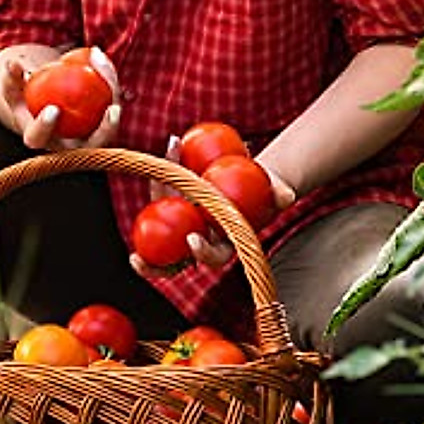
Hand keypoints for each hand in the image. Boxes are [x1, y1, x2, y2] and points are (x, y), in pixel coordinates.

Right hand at [0, 46, 122, 151]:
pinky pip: (111, 110)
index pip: (39, 138)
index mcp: (39, 139)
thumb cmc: (25, 95)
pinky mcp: (102, 128)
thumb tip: (13, 65)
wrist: (43, 103)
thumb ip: (11, 77)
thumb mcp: (14, 87)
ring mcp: (87, 141)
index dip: (45, 127)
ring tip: (112, 79)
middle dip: (105, 132)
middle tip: (112, 109)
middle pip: (91, 146)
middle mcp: (65, 148)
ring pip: (109, 127)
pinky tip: (109, 67)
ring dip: (113, 101)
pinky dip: (111, 87)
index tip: (52, 108)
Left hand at [129, 139, 296, 278]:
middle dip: (155, 268)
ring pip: (160, 231)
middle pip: (176, 260)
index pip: (213, 256)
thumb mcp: (276, 193)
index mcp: (226, 241)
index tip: (193, 240)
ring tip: (141, 216)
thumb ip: (281, 195)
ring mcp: (184, 226)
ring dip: (146, 234)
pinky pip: (161, 197)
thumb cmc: (266, 191)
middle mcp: (202, 239)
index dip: (202, 252)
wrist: (252, 179)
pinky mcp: (173, 207)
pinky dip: (158, 179)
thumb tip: (286, 196)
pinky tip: (163, 155)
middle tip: (137, 261)